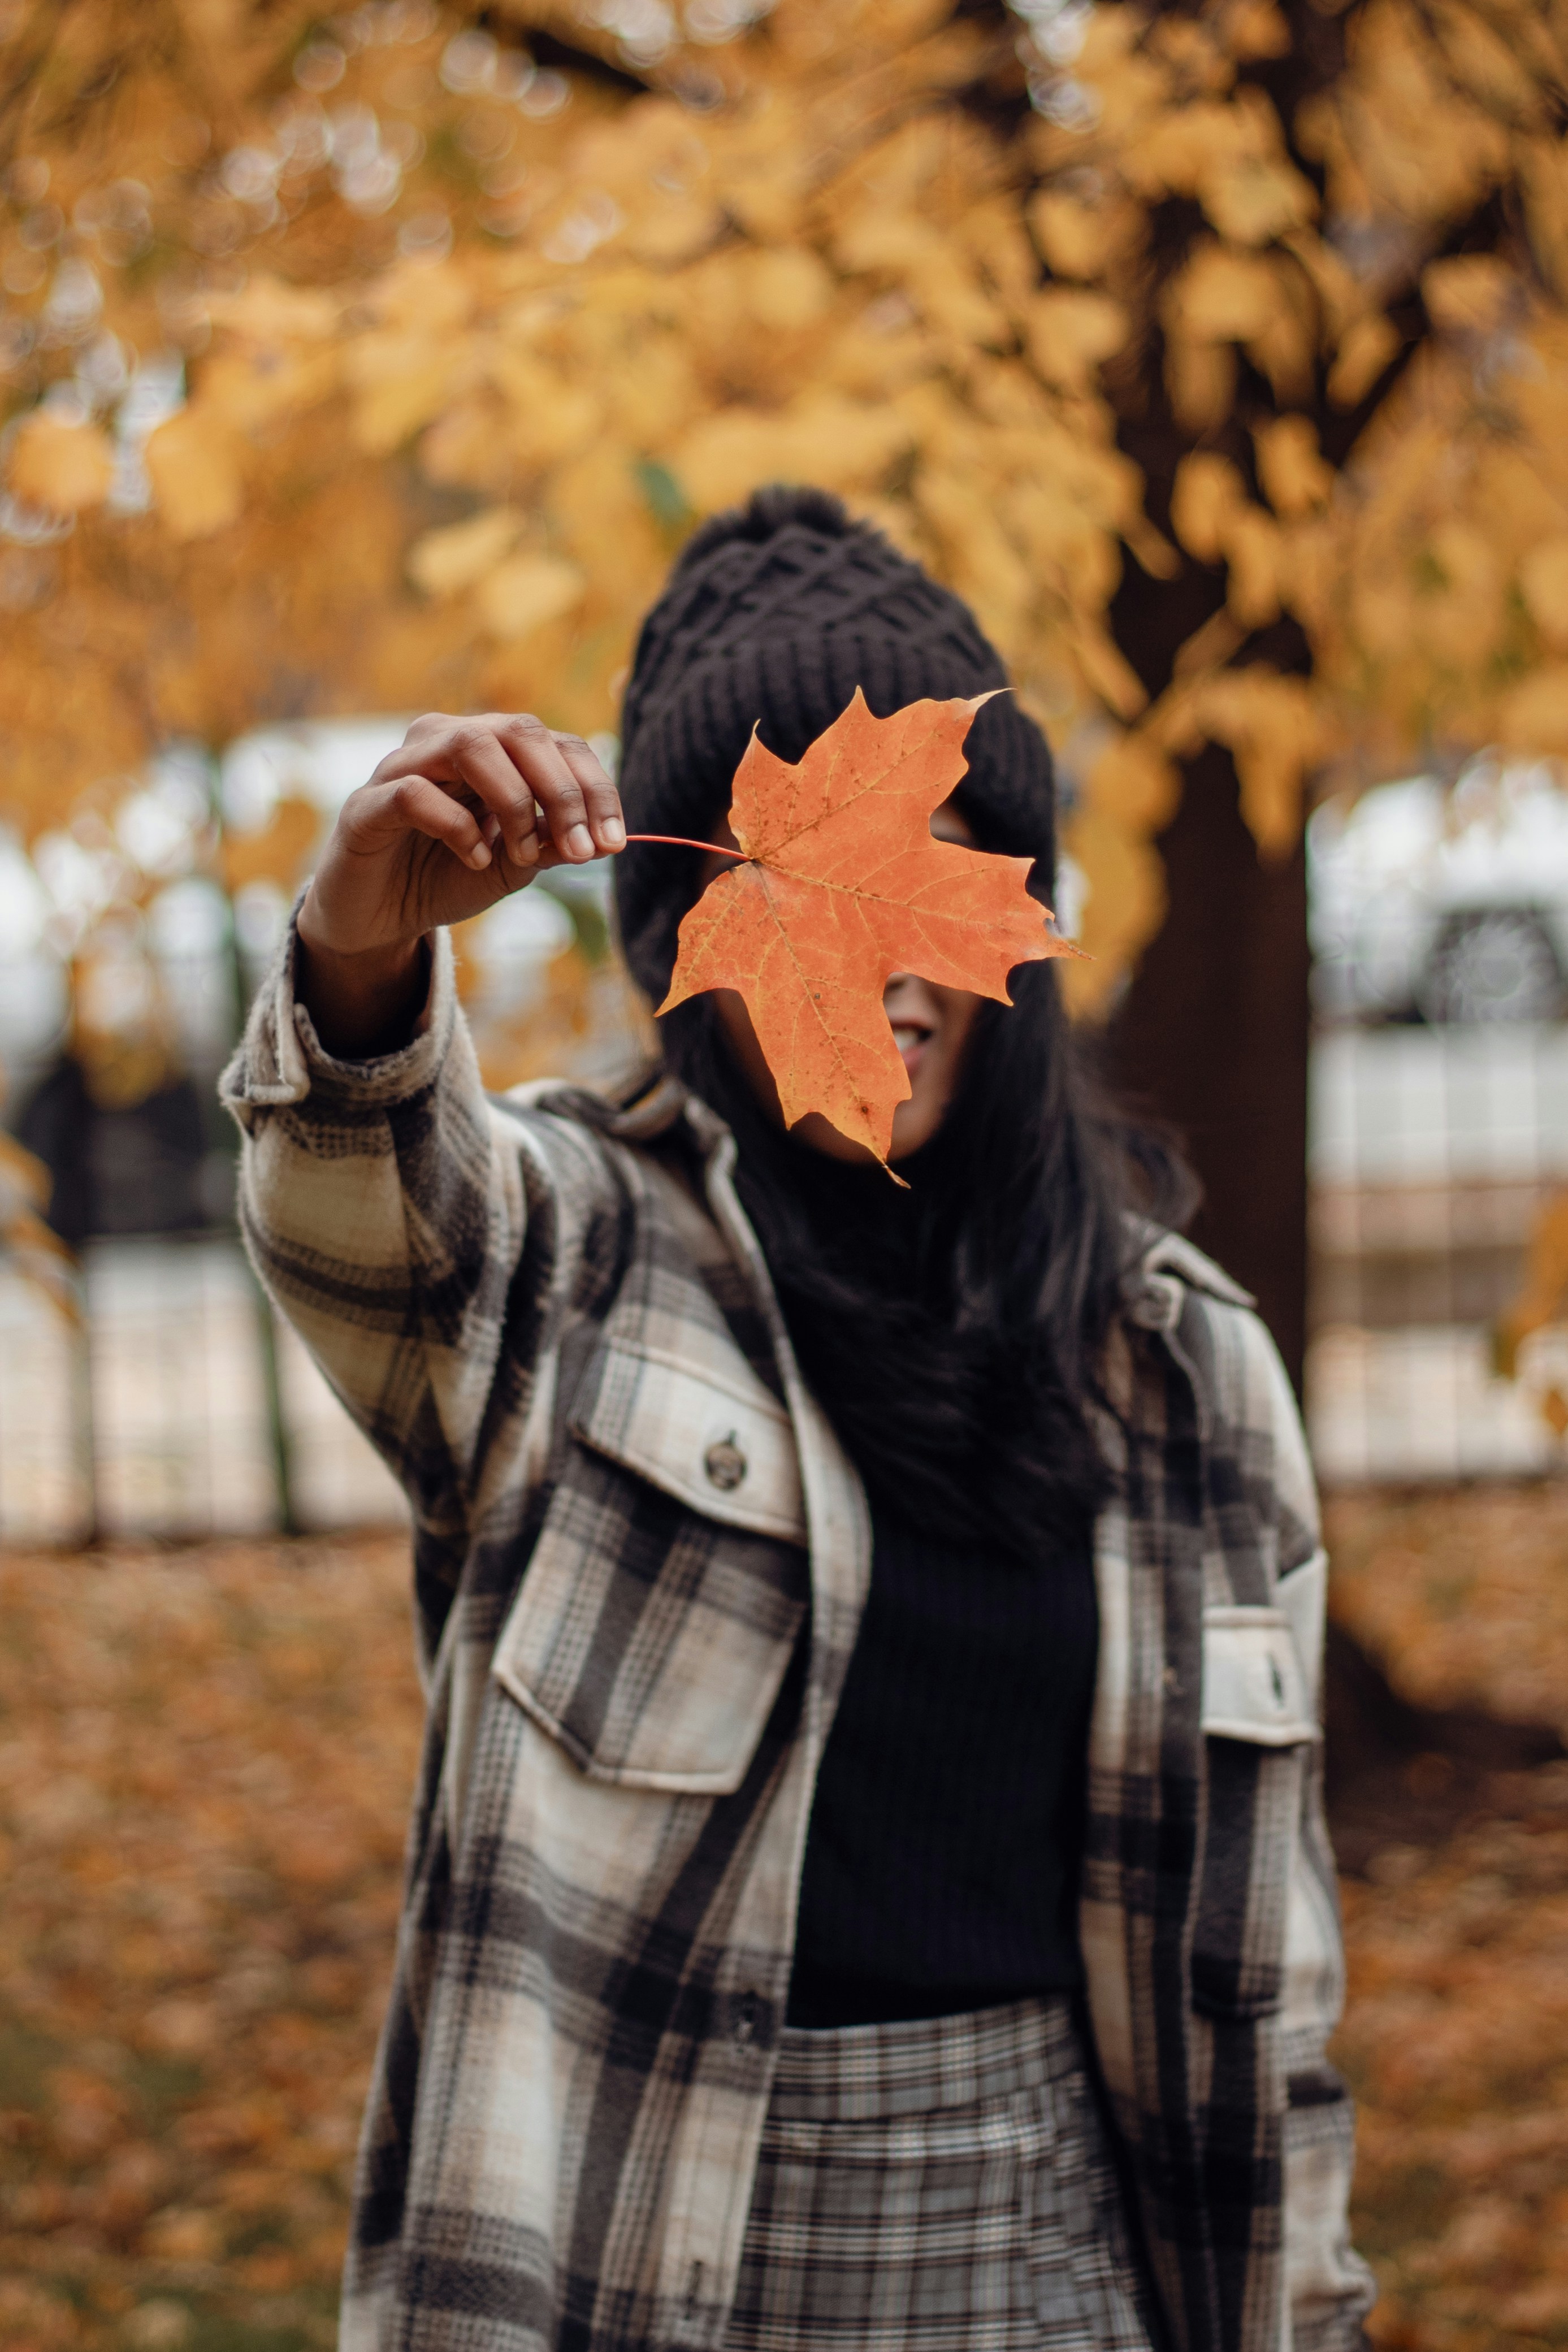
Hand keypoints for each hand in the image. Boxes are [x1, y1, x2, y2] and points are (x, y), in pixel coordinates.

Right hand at [295, 713, 622, 1054]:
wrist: (376, 919)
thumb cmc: (446, 878)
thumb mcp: (513, 866)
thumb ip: (551, 845)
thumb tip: (600, 839)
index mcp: (490, 751)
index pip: (555, 744)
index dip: (594, 788)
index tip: (614, 843)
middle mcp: (445, 743)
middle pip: (518, 731)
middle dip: (562, 791)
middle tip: (581, 850)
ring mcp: (402, 767)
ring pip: (468, 746)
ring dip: (513, 801)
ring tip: (523, 854)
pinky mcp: (366, 804)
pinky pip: (415, 794)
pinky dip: (457, 826)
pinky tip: (474, 860)